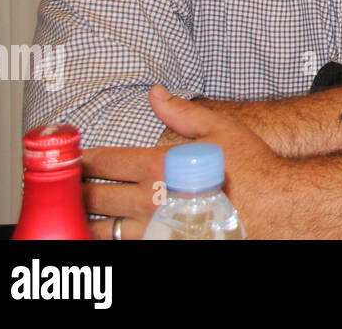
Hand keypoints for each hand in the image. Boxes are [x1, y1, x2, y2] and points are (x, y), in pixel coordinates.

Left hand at [82, 85, 286, 238]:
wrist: (274, 204)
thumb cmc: (250, 166)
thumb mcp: (220, 128)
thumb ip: (182, 112)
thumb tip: (157, 94)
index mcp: (160, 166)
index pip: (105, 162)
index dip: (84, 159)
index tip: (74, 159)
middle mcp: (151, 199)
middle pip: (94, 197)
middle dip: (76, 190)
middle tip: (66, 186)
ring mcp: (155, 228)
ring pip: (102, 230)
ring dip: (84, 221)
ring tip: (76, 215)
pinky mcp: (166, 244)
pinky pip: (125, 247)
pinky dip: (109, 240)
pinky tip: (106, 234)